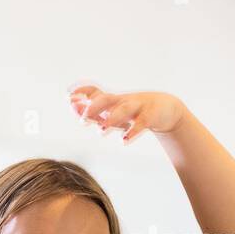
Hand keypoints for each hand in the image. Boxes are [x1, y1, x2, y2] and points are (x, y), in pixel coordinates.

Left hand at [68, 85, 186, 143]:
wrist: (166, 110)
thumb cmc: (134, 112)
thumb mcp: (113, 113)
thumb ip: (93, 112)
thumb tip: (71, 106)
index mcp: (112, 101)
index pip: (95, 93)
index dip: (82, 92)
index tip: (68, 96)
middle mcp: (122, 101)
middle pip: (107, 99)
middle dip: (93, 107)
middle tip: (82, 120)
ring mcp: (138, 106)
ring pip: (125, 108)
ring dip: (112, 118)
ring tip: (101, 131)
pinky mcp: (152, 115)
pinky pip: (142, 122)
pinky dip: (133, 131)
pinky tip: (124, 141)